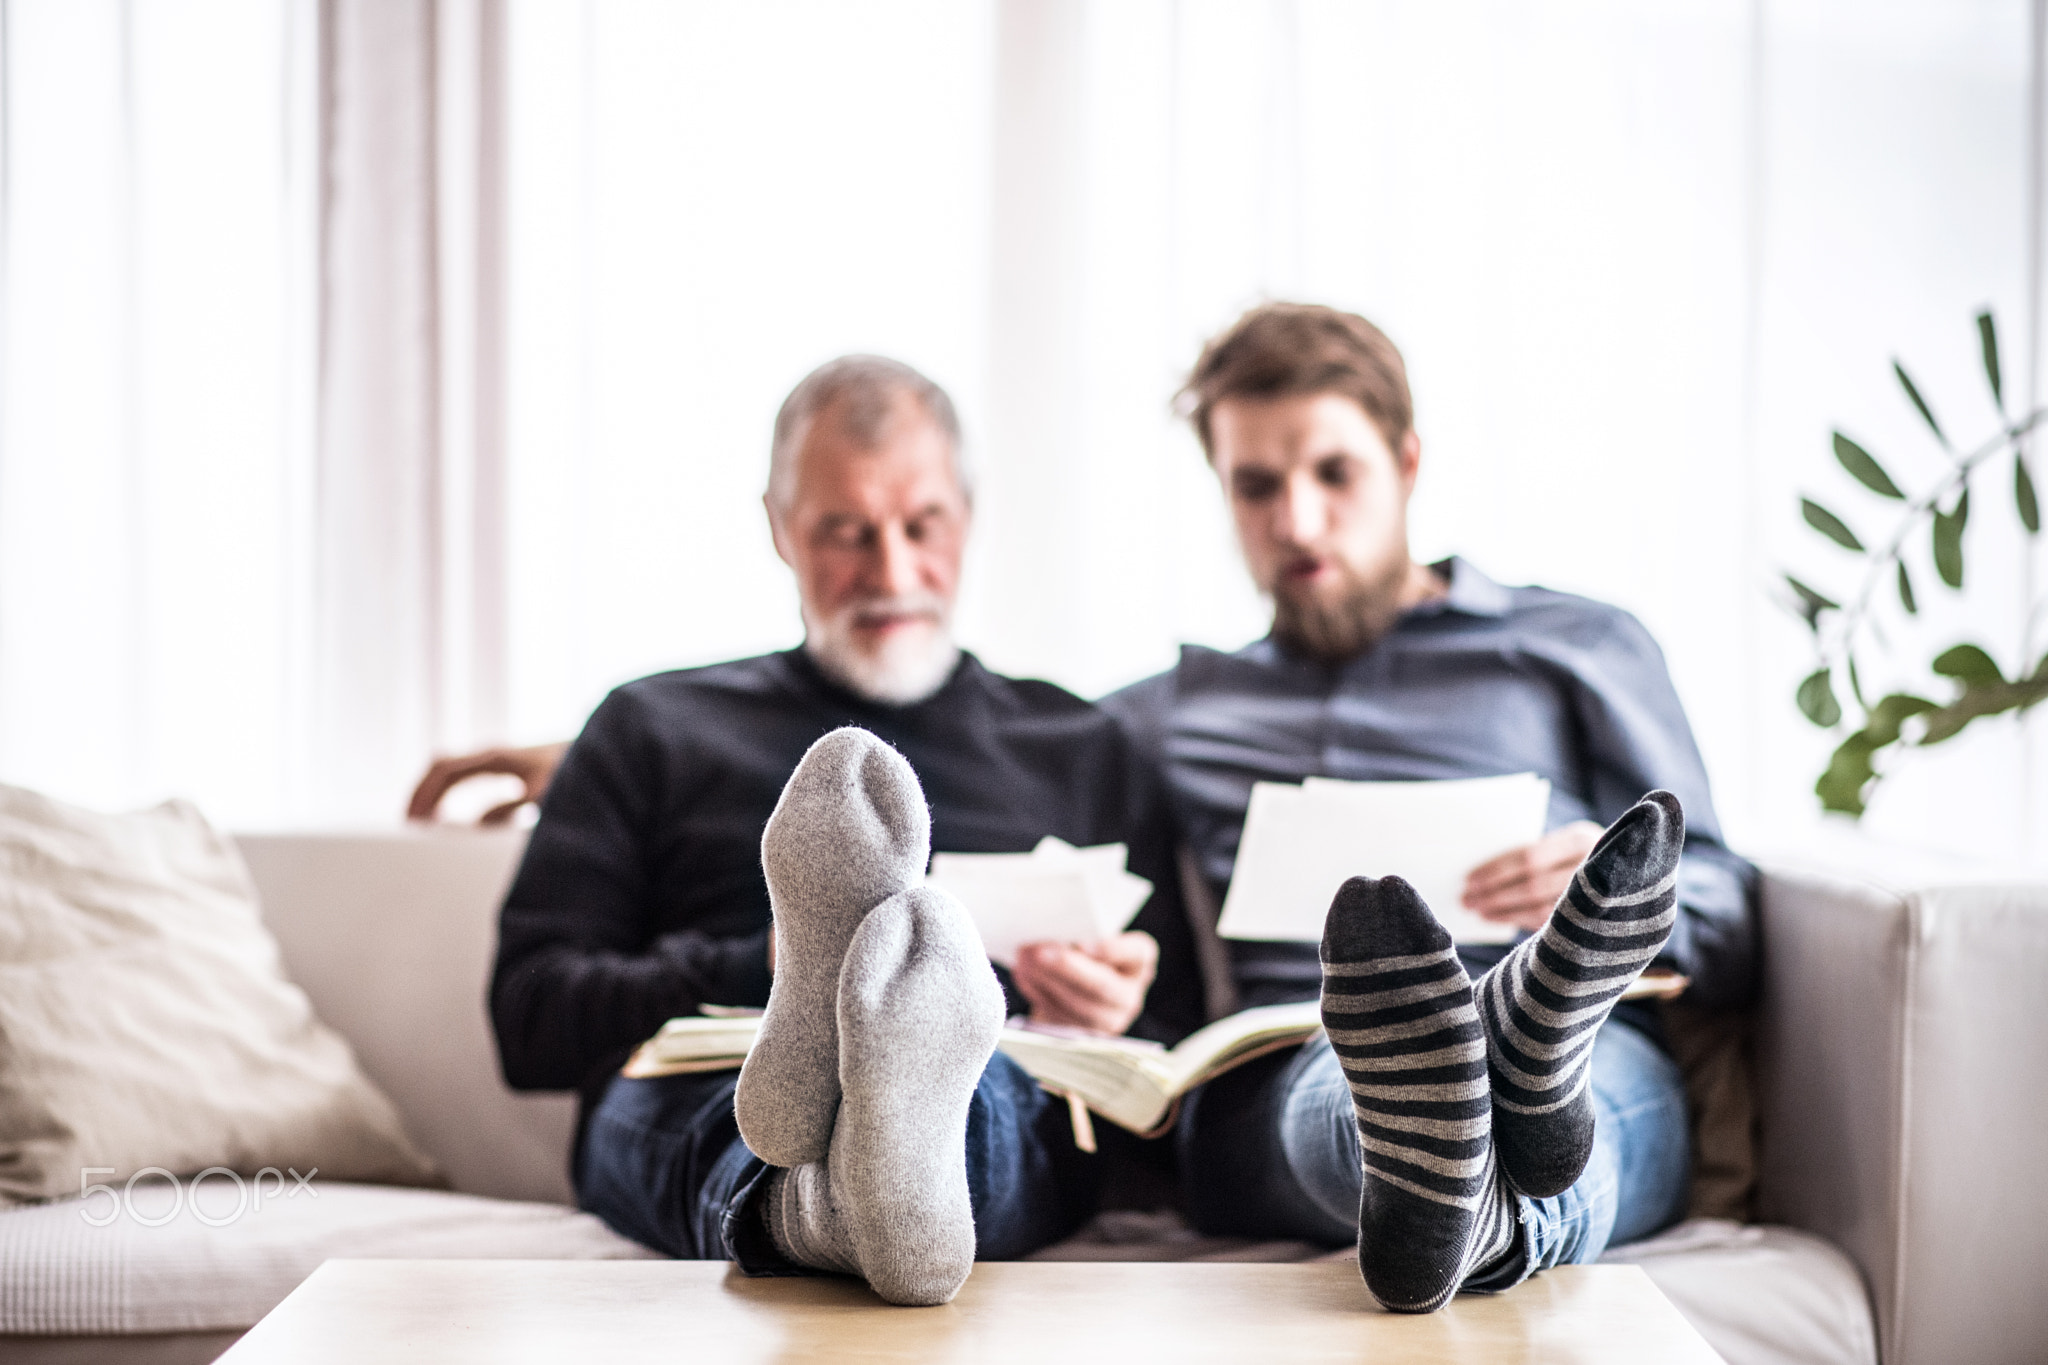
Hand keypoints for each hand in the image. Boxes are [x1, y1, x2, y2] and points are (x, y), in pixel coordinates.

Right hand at [406, 743, 569, 824]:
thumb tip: (477, 825)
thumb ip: (512, 807)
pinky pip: (480, 790)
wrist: (605, 756)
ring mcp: (506, 764)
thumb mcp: (544, 792)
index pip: (444, 769)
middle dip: (423, 796)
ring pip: (459, 779)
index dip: (423, 792)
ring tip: (426, 832)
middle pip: (444, 771)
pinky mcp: (518, 776)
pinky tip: (468, 832)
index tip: (410, 819)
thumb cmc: (576, 769)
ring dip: (441, 802)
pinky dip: (468, 810)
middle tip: (407, 828)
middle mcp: (496, 756)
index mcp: (496, 756)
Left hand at [1009, 931, 1158, 1036]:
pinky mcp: (1083, 1034)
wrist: (1077, 981)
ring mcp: (1109, 1019)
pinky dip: (1037, 994)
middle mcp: (1130, 993)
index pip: (1136, 953)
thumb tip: (1052, 928)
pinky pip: (1060, 1016)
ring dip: (1045, 981)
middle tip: (1038, 952)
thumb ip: (1080, 931)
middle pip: (1102, 985)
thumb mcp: (1091, 934)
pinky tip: (1023, 975)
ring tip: (1023, 960)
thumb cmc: (1085, 947)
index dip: (1110, 949)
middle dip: (1067, 968)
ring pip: (1077, 1005)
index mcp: (1139, 960)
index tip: (1082, 943)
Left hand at [1461, 821, 1604, 932]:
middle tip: (1465, 899)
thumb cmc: (1578, 852)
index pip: (1531, 856)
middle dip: (1495, 893)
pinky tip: (1499, 919)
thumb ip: (1535, 851)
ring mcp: (1597, 896)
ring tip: (1477, 911)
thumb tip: (1483, 872)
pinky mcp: (1594, 919)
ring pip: (1541, 907)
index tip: (1469, 878)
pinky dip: (1520, 920)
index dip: (1497, 869)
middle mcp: (1593, 867)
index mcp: (1580, 838)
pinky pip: (1550, 922)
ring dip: (1504, 911)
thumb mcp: (1564, 842)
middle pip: (1533, 883)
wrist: (1631, 872)